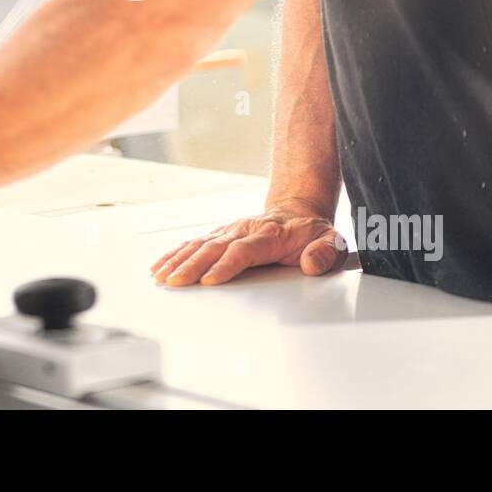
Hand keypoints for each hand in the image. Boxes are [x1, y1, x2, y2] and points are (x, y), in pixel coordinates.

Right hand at [150, 202, 345, 286]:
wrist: (298, 210)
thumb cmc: (311, 232)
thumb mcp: (331, 242)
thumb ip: (324, 253)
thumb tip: (312, 264)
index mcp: (269, 235)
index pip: (244, 250)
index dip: (226, 265)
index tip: (210, 280)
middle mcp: (244, 230)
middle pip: (214, 248)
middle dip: (192, 265)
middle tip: (176, 282)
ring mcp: (229, 231)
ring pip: (200, 244)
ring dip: (179, 260)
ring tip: (162, 276)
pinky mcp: (220, 234)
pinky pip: (194, 242)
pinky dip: (175, 253)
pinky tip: (161, 265)